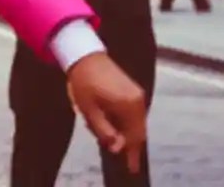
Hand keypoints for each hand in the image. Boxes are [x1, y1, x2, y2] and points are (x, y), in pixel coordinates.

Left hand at [66, 53, 147, 174]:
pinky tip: (106, 120)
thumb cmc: (84, 82)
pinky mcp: (134, 90)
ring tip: (100, 128)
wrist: (86, 56)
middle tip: (118, 152)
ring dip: (123, 131)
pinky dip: (124, 122)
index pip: (135, 136)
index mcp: (128, 105)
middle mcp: (138, 100)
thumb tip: (116, 147)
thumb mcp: (89, 110)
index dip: (131, 153)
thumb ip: (103, 130)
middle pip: (138, 131)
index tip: (130, 165)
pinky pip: (134, 113)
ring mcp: (137, 94)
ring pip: (136, 123)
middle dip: (127, 143)